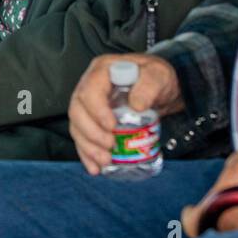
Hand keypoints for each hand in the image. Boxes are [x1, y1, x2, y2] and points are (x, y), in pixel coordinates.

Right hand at [68, 53, 182, 174]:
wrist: (160, 90)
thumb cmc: (157, 78)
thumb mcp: (158, 76)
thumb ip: (149, 86)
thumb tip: (137, 104)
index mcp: (102, 70)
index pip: (90, 91)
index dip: (96, 111)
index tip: (112, 126)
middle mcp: (90, 86)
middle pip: (77, 110)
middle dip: (91, 133)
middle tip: (110, 146)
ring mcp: (89, 104)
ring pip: (77, 127)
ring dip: (88, 147)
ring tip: (105, 160)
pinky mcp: (92, 121)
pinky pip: (82, 138)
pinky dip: (87, 154)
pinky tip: (95, 167)